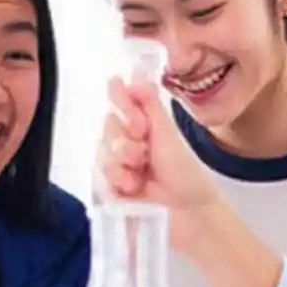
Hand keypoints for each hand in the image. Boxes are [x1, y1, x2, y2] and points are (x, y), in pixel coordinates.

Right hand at [97, 76, 221, 246]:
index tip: (137, 116)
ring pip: (102, 153)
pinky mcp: (111, 189)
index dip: (122, 104)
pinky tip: (133, 188)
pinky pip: (100, 178)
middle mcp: (127, 141)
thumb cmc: (183, 172)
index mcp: (141, 124)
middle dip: (126, 139)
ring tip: (141, 174)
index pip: (119, 102)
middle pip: (108, 127)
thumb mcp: (167, 133)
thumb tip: (135, 74)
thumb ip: (149, 104)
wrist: (187, 211)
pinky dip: (118, 182)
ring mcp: (118, 165)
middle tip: (145, 151)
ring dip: (123, 164)